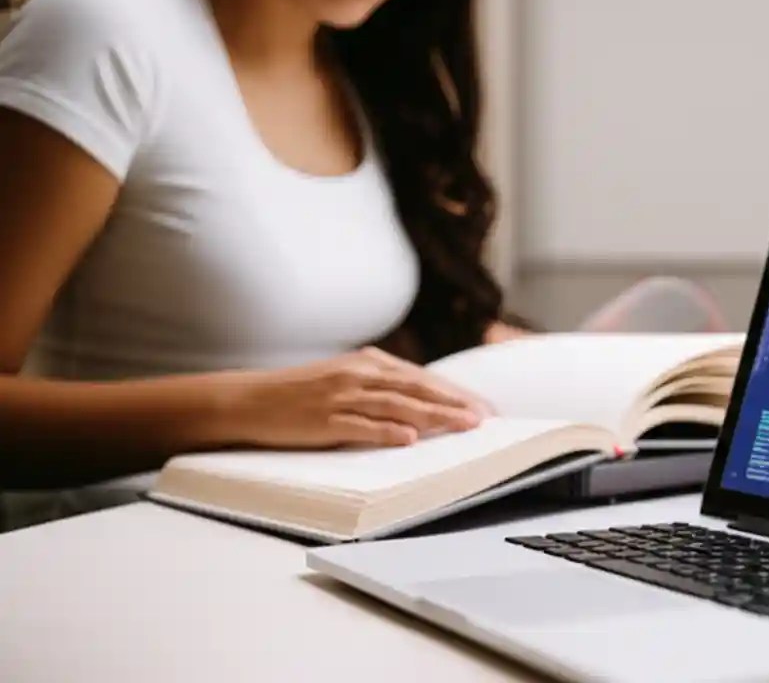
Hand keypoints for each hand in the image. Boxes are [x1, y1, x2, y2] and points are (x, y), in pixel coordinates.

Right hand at [224, 347, 486, 448]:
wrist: (250, 400)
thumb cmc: (301, 394)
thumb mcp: (345, 379)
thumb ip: (381, 387)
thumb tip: (423, 403)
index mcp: (368, 363)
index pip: (422, 378)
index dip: (456, 393)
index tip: (484, 408)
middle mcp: (359, 374)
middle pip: (417, 388)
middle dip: (454, 403)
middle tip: (484, 418)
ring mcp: (341, 396)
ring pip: (397, 405)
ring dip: (434, 415)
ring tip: (462, 426)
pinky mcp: (324, 419)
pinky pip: (361, 425)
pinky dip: (386, 431)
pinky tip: (409, 439)